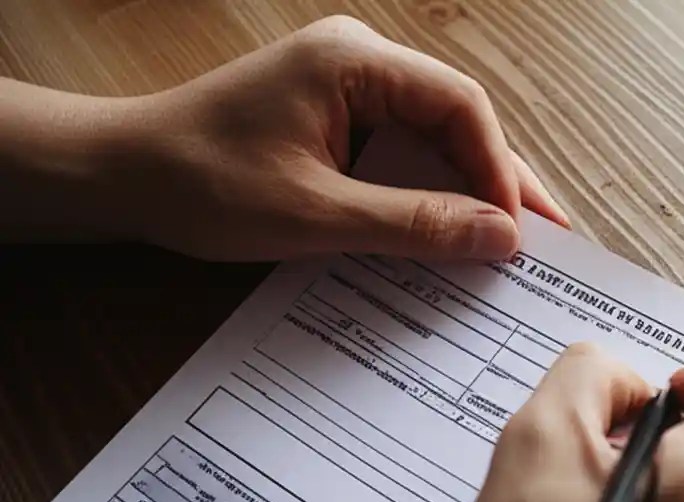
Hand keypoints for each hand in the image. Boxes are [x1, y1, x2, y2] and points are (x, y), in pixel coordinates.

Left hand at [104, 16, 567, 260]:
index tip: (515, 230)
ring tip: (512, 241)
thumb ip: (414, 224)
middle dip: (498, 181)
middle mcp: (359, 60)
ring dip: (468, 190)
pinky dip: (428, 192)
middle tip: (546, 238)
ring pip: (433, 137)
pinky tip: (454, 231)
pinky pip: (400, 151)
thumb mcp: (316, 214)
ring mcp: (347, 86)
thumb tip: (500, 237)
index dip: (497, 168)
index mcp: (354, 61)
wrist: (119, 177)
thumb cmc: (202, 185)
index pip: (459, 105)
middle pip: (455, 118)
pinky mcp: (336, 116)